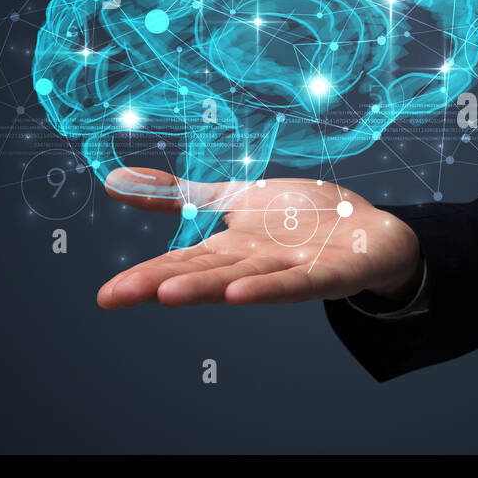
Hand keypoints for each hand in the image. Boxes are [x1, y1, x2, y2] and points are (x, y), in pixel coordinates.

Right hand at [97, 167, 421, 308]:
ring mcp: (295, 270)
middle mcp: (258, 265)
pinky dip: (271, 290)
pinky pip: (300, 284)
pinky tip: (240, 296)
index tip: (105, 295)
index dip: (146, 276)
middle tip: (116, 296)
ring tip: (168, 295)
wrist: (372, 230)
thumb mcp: (237, 198)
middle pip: (206, 274)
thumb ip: (184, 195)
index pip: (183, 262)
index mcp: (234, 249)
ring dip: (209, 288)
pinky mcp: (333, 273)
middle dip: (162, 283)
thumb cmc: (303, 218)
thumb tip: (115, 181)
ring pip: (246, 281)